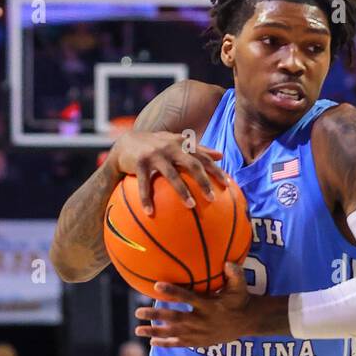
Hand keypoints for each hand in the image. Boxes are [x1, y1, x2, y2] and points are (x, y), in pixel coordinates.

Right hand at [108, 131, 227, 214]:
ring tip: (191, 206)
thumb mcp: (177, 143)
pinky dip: (146, 199)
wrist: (127, 142)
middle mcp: (171, 147)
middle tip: (212, 198)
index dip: (215, 170)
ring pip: (171, 175)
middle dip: (203, 181)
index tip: (227, 185)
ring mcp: (155, 155)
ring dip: (182, 191)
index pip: (203, 157)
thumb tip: (221, 155)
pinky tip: (149, 213)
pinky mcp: (139, 163)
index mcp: (182, 144)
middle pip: (192, 164)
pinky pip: (144, 184)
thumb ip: (198, 149)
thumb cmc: (157, 146)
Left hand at [136, 263, 256, 345]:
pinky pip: (180, 343)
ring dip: (155, 331)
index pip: (188, 297)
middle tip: (138, 312)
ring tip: (138, 329)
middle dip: (156, 315)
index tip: (156, 286)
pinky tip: (152, 341)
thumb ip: (235, 274)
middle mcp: (202, 321)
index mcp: (209, 306)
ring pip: (174, 333)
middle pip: (175, 318)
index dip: (173, 292)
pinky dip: (166, 343)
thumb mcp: (241, 287)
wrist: (247, 322)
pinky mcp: (199, 341)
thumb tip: (228, 262)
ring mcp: (199, 333)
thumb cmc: (240, 299)